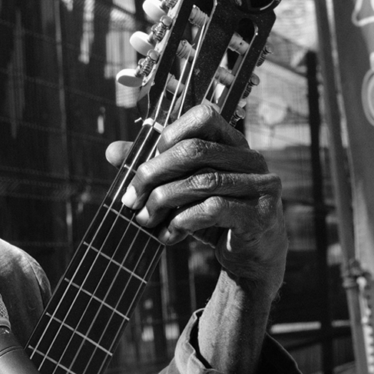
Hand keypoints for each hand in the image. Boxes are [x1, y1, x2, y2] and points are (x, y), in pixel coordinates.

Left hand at [107, 101, 286, 297]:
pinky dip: (182, 222)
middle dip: (153, 173)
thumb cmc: (216, 218)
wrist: (252, 257)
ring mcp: (261, 186)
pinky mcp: (259, 214)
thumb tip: (112, 151)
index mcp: (234, 143)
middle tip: (130, 198)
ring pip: (202, 182)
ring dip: (163, 201)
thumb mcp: (184, 190)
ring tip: (144, 220)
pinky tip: (168, 235)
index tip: (147, 159)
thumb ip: (154, 168)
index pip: (204, 116)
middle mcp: (251, 159)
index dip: (170, 132)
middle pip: (195, 150)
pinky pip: (213, 210)